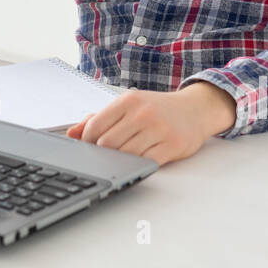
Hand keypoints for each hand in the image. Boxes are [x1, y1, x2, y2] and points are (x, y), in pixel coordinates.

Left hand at [65, 82, 235, 165]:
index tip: (89, 148)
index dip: (87, 142)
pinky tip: (137, 162)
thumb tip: (72, 133)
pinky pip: (145, 162)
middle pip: (107, 143)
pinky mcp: (172, 146)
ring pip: (125, 155)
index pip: (95, 126)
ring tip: (121, 160)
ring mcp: (158, 129)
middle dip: (102, 154)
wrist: (195, 109)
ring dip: (119, 162)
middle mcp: (142, 113)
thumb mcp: (129, 105)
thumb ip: (99, 118)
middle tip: (105, 158)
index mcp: (128, 100)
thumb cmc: (157, 108)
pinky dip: (137, 166)